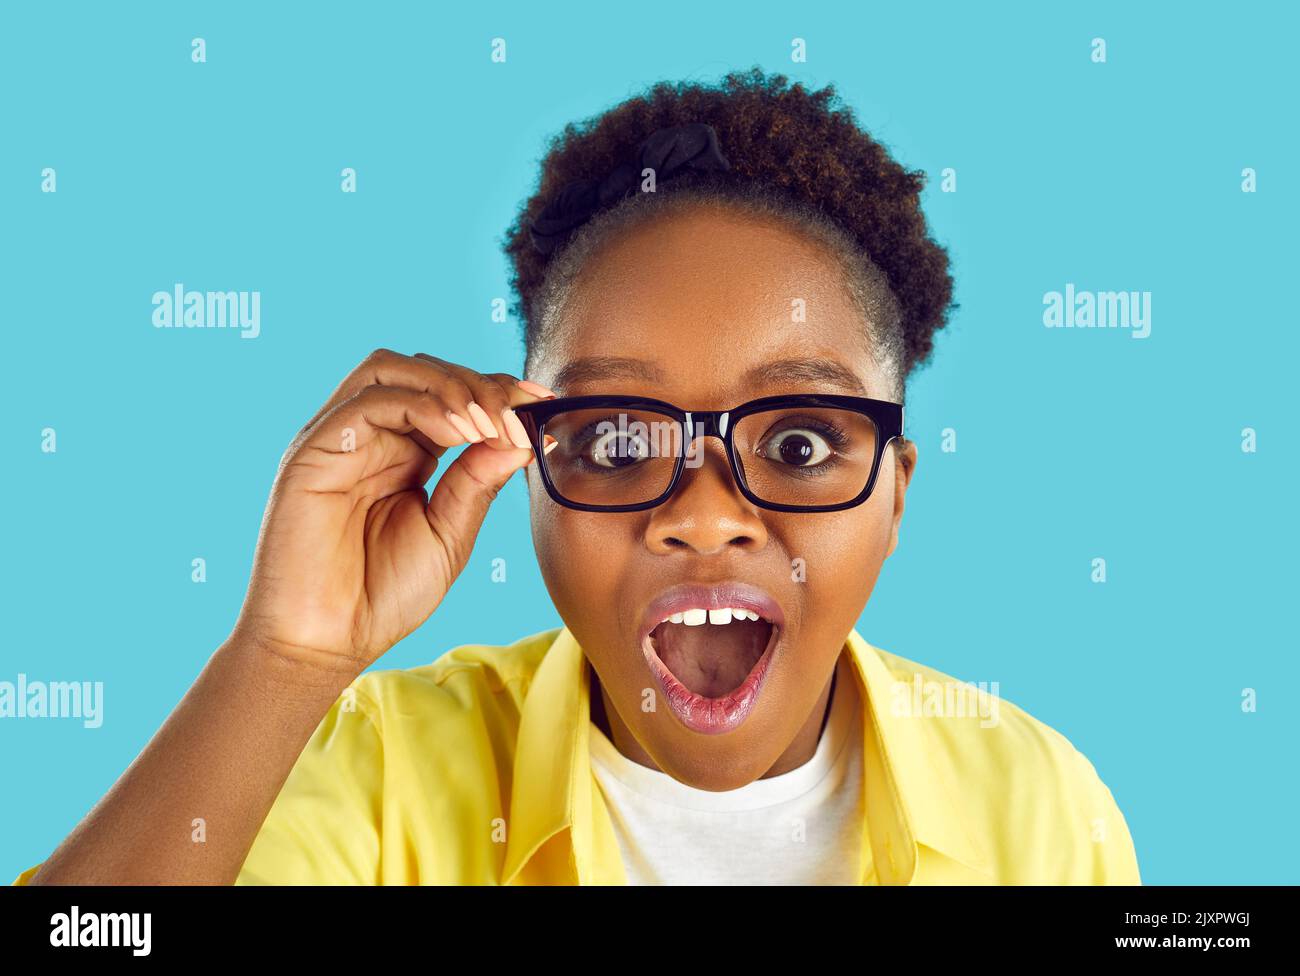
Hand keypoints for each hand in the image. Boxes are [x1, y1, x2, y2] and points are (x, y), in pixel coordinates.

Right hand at [229, 349, 554, 674]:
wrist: (328, 641)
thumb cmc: (383, 595)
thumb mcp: (449, 533)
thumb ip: (479, 481)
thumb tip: (525, 437)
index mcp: (405, 452)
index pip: (451, 397)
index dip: (500, 392)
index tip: (545, 403)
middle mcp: (371, 436)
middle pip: (424, 371)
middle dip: (481, 384)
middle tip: (520, 413)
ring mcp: (340, 438)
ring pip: (392, 370)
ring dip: (451, 386)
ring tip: (489, 421)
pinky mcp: (314, 450)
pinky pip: (367, 401)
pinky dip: (421, 404)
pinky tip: (459, 432)